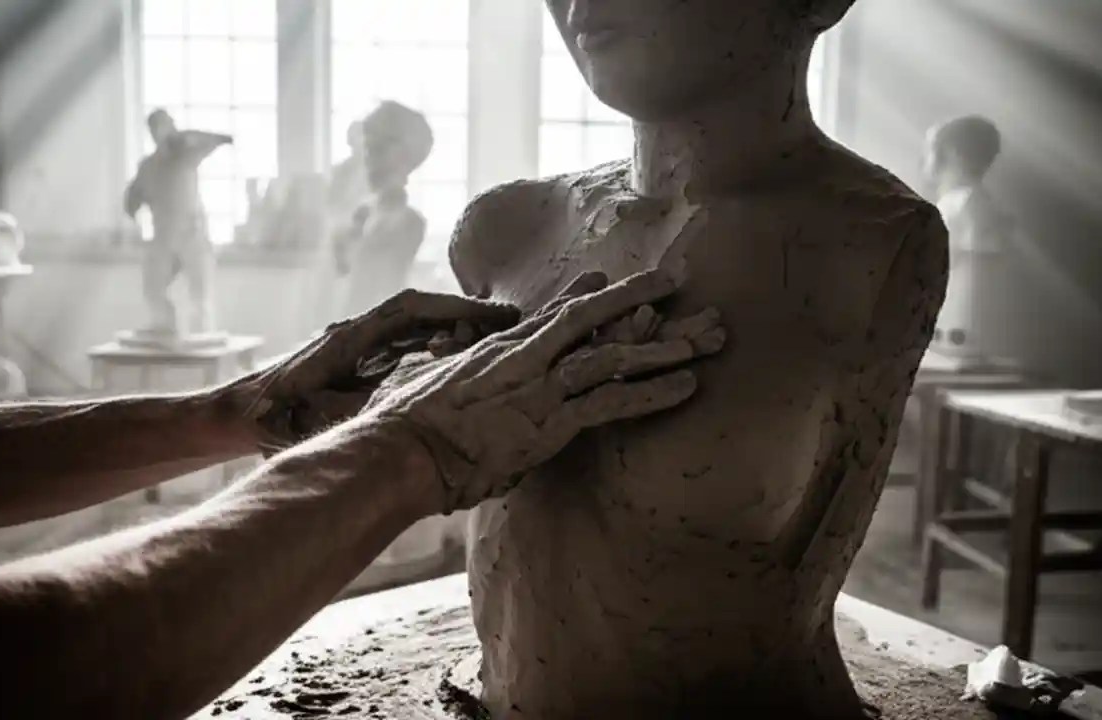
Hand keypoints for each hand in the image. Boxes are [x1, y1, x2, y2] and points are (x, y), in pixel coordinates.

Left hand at [223, 290, 519, 453]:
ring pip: (417, 329)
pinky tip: (466, 364)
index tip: (492, 314)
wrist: (232, 415)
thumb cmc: (265, 416)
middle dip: (466, 314)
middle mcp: (357, 333)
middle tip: (514, 322)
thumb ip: (351, 400)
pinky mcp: (358, 362)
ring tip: (501, 340)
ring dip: (456, 330)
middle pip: (422, 312)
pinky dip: (437, 348)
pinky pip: (406, 348)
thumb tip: (393, 397)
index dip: (454, 308)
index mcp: (349, 337)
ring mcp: (358, 346)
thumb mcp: (309, 410)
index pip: (411, 309)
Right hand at [366, 269, 726, 513]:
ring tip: (706, 336)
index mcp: (493, 351)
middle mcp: (521, 358)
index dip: (581, 298)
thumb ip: (431, 376)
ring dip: (661, 344)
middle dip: (635, 299)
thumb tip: (423, 379)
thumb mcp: (412, 386)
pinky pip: (611, 402)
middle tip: (675, 282)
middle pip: (588, 318)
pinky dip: (651, 392)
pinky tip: (688, 385)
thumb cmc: (394, 426)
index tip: (606, 281)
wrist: (397, 452)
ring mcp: (539, 387)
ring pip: (610, 354)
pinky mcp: (550, 422)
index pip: (546, 317)